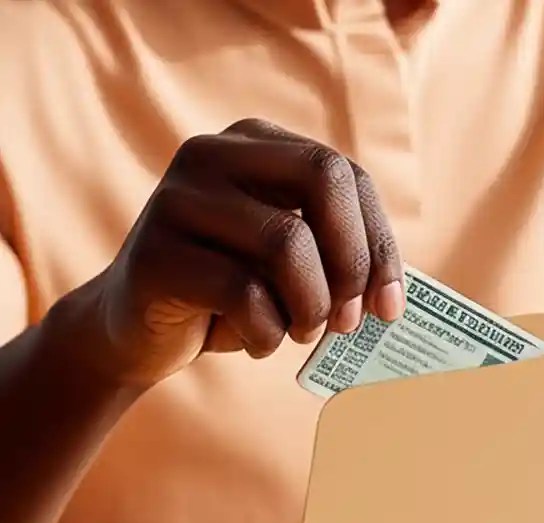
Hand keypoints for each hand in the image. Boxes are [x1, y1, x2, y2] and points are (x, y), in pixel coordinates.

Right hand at [72, 118, 405, 387]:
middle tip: (352, 320)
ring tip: (301, 333)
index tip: (390, 306)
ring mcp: (176, 199)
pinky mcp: (154, 254)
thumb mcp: (289, 262)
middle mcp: (211, 155)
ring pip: (287, 242)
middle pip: (322, 179)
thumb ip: (337, 255)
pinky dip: (267, 332)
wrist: (136, 331)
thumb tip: (392, 295)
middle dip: (353, 259)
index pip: (345, 173)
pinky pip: (244, 293)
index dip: (379, 242)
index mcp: (253, 142)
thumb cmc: (232, 294)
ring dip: (311, 307)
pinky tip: (258, 342)